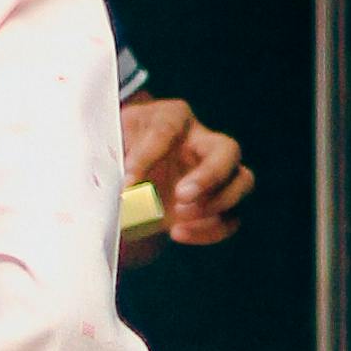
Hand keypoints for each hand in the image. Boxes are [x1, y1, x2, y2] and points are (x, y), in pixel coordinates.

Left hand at [121, 97, 253, 258]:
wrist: (122, 176)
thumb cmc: (116, 151)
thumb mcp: (108, 145)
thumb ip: (112, 158)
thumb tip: (124, 187)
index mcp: (172, 117)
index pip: (167, 130)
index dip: (147, 157)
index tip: (126, 183)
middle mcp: (201, 141)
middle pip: (227, 150)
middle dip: (209, 176)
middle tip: (180, 197)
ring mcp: (213, 174)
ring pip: (242, 182)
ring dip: (217, 203)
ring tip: (180, 217)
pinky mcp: (214, 204)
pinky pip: (231, 217)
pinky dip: (211, 230)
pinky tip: (178, 233)